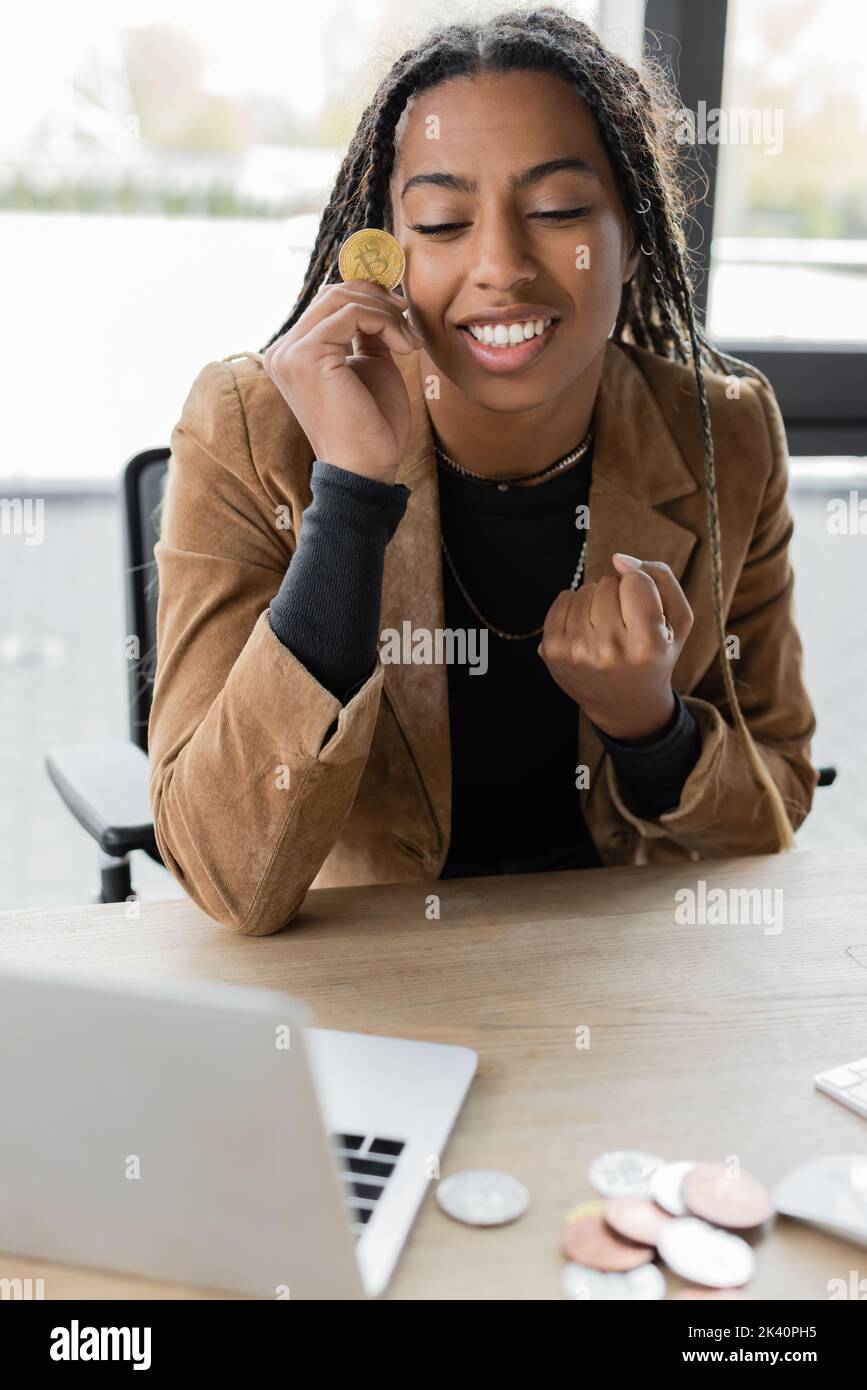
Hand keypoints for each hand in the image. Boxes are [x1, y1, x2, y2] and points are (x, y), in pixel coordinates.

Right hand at [262, 279, 422, 483]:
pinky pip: (351, 314)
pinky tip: (404, 348)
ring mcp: (290, 353)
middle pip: (332, 293)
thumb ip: (365, 333)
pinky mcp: (307, 356)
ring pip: (342, 299)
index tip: (401, 313)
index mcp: (292, 354)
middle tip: (408, 318)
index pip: (326, 303)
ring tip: (409, 340)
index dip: (367, 297)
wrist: (367, 468)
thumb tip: (378, 299)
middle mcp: (283, 351)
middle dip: (378, 299)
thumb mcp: (369, 365)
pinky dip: (385, 323)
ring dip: (386, 313)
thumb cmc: (371, 426)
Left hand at [537, 553, 693, 740]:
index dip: (641, 588)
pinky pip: (563, 599)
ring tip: (607, 627)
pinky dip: (575, 604)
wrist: (625, 705)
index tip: (642, 609)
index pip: (636, 580)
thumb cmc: (656, 656)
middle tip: (624, 623)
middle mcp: (608, 651)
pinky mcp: (552, 651)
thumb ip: (660, 579)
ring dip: (596, 600)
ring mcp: (576, 653)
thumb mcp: (679, 621)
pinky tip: (587, 627)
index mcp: (646, 646)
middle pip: (607, 583)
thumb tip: (618, 559)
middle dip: (618, 595)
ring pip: (584, 589)